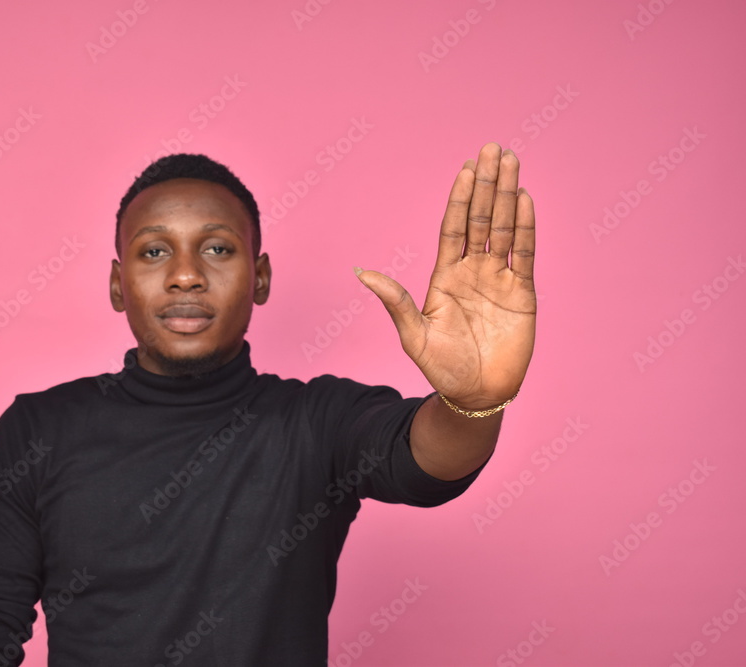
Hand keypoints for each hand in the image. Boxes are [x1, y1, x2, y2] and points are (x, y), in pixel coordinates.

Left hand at [356, 142, 535, 409]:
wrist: (475, 395)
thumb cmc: (441, 367)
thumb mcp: (413, 334)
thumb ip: (394, 301)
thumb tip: (360, 272)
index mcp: (445, 276)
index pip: (454, 227)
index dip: (460, 198)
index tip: (465, 169)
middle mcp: (472, 271)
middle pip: (481, 218)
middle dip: (487, 184)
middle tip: (492, 148)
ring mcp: (499, 280)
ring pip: (504, 229)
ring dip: (507, 195)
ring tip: (512, 161)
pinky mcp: (522, 294)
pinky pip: (524, 254)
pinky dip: (526, 227)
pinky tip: (525, 200)